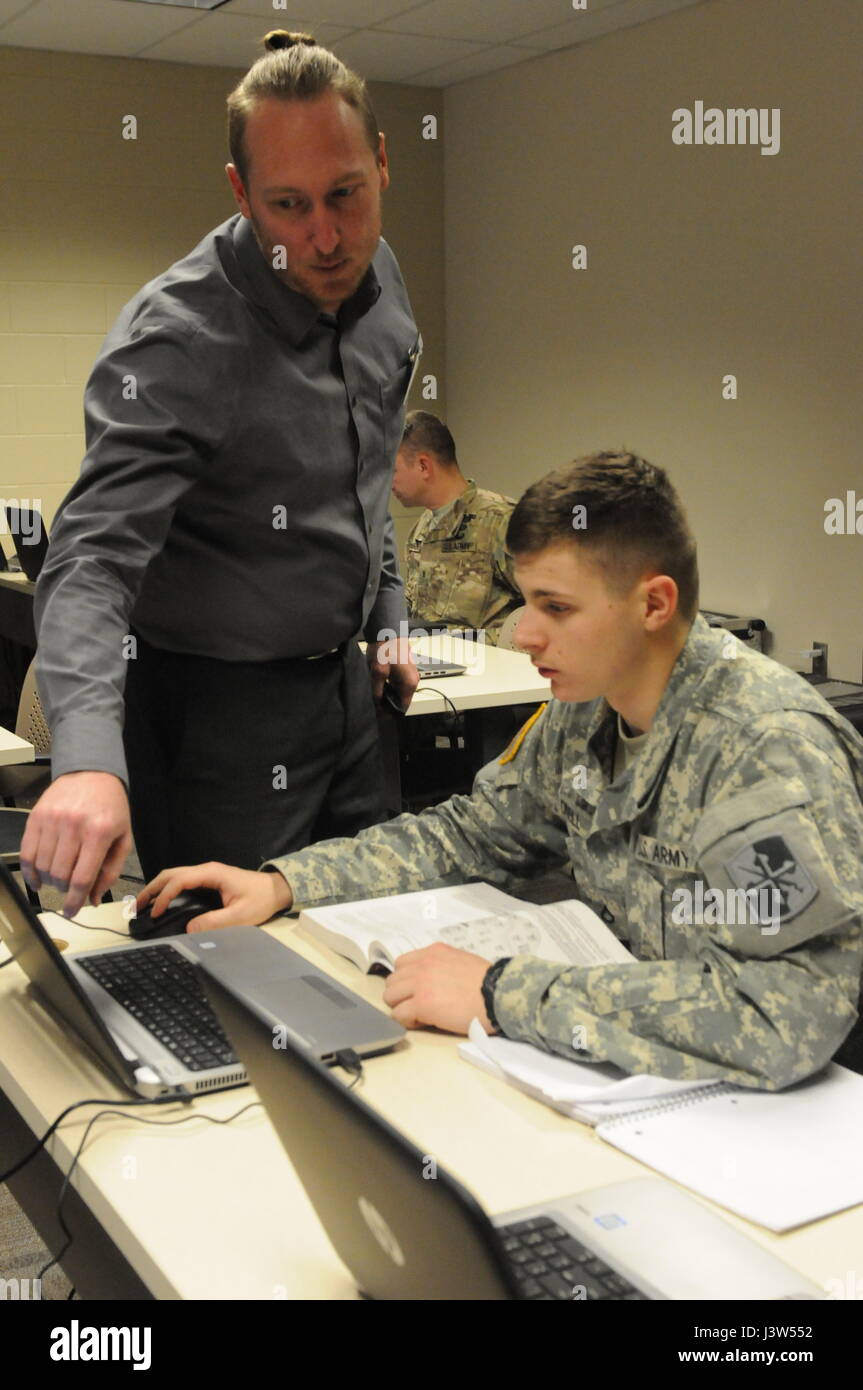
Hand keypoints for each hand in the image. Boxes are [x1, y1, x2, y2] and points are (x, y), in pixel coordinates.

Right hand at [20, 772, 132, 916]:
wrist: (92, 774)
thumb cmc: (111, 807)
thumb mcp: (123, 838)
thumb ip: (110, 871)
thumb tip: (93, 899)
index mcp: (99, 832)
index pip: (81, 878)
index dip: (74, 901)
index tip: (72, 911)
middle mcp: (73, 826)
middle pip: (60, 875)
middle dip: (64, 890)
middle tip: (70, 888)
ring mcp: (52, 820)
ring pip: (42, 867)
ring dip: (48, 881)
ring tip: (58, 879)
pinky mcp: (36, 817)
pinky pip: (27, 852)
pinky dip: (30, 872)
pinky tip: (37, 878)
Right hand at [137, 863, 293, 931]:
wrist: (276, 890)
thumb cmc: (261, 899)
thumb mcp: (241, 915)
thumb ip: (216, 922)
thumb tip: (190, 929)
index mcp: (212, 873)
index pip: (179, 880)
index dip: (164, 896)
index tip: (156, 913)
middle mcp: (206, 870)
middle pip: (170, 874)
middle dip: (152, 889)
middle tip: (136, 908)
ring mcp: (206, 875)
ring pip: (174, 876)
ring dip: (157, 889)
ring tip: (143, 906)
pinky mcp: (207, 882)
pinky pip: (181, 883)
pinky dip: (167, 891)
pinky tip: (161, 904)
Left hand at [366, 637, 418, 709]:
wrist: (388, 630)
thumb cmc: (385, 648)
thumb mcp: (377, 671)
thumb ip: (377, 690)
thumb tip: (378, 703)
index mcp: (410, 684)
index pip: (403, 708)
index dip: (390, 712)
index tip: (378, 712)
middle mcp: (413, 681)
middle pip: (401, 700)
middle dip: (388, 703)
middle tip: (374, 700)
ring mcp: (411, 675)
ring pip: (399, 692)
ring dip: (388, 693)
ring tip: (376, 690)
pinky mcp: (406, 670)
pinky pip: (399, 684)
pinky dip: (390, 685)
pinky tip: (380, 681)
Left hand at [382, 942, 493, 1033]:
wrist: (498, 995)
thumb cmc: (488, 984)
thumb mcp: (461, 962)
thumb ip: (441, 966)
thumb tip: (431, 981)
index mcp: (434, 952)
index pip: (402, 964)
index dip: (408, 981)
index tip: (420, 991)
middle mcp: (423, 963)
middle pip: (392, 981)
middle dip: (403, 995)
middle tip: (420, 1005)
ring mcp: (420, 983)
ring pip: (390, 997)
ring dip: (403, 1007)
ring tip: (422, 1014)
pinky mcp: (421, 1003)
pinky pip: (398, 1015)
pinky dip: (409, 1021)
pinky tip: (426, 1022)